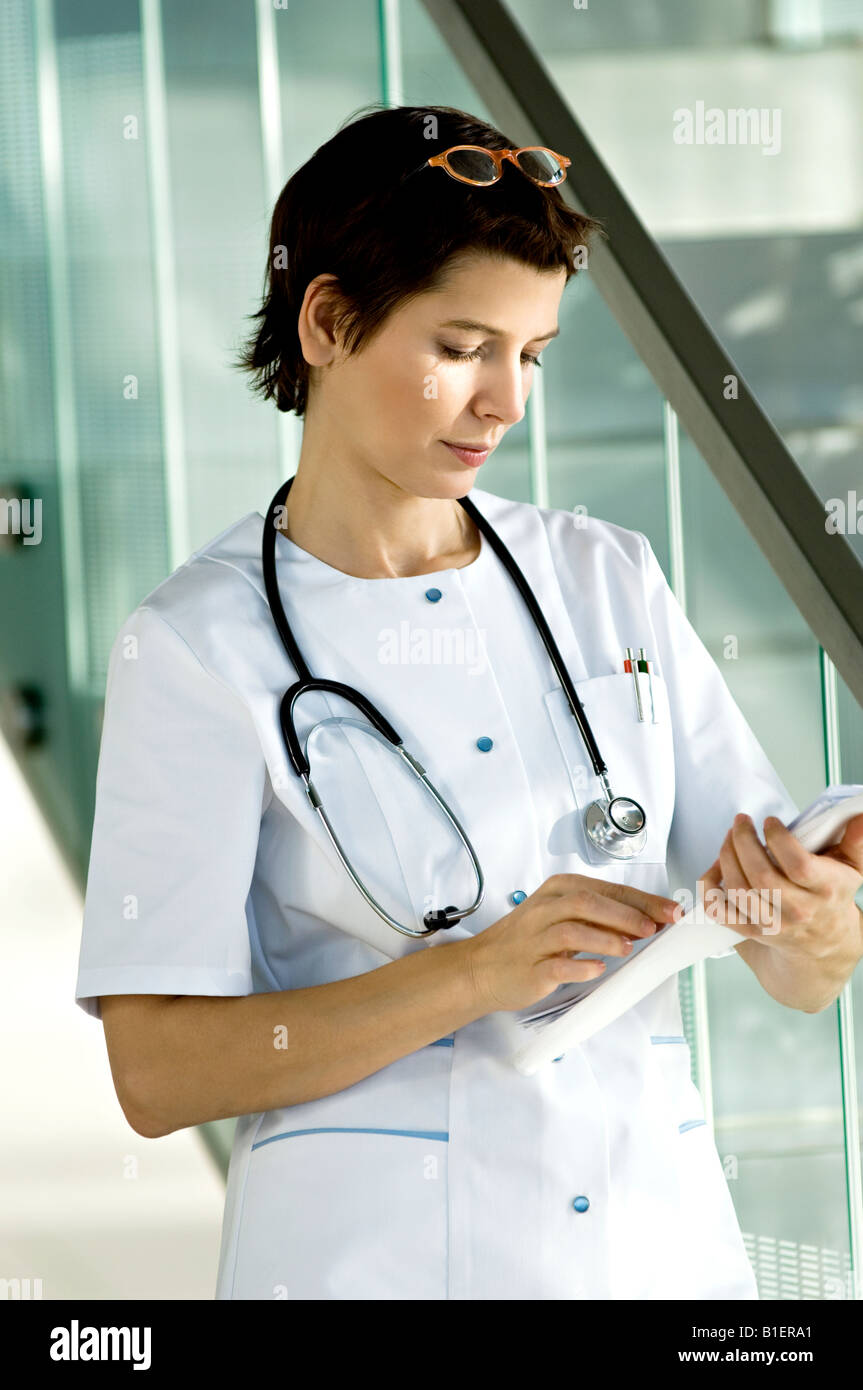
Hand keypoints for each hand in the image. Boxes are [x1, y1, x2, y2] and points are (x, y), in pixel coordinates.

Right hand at [461, 873, 682, 1014]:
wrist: (482, 968)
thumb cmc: (527, 941)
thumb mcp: (563, 917)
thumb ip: (601, 916)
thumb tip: (648, 920)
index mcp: (558, 889)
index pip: (607, 889)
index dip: (642, 900)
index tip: (670, 910)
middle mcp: (546, 908)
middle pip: (589, 903)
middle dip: (628, 914)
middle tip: (656, 926)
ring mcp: (535, 938)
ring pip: (572, 930)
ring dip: (605, 937)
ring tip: (628, 948)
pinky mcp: (529, 967)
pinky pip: (557, 965)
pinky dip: (580, 966)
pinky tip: (597, 969)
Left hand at [700, 812, 862, 971]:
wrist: (823, 945)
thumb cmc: (832, 896)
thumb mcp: (852, 868)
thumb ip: (856, 841)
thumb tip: (860, 817)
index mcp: (825, 890)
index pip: (798, 865)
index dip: (778, 839)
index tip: (770, 822)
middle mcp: (798, 910)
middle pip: (761, 876)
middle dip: (744, 841)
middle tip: (741, 822)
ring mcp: (772, 923)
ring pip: (738, 889)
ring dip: (726, 856)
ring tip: (730, 837)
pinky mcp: (749, 931)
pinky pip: (718, 909)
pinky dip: (709, 886)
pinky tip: (716, 867)